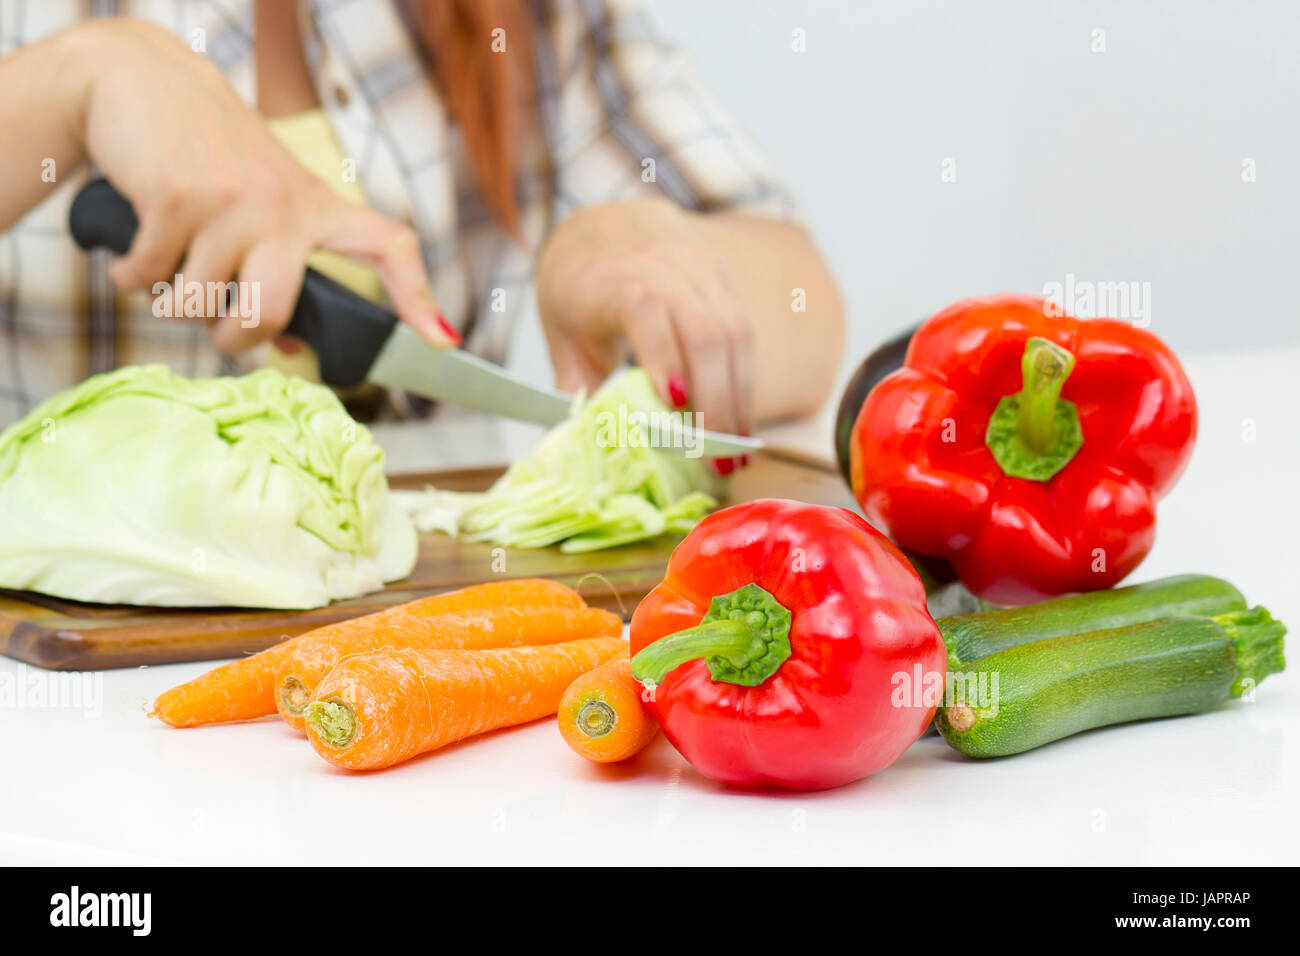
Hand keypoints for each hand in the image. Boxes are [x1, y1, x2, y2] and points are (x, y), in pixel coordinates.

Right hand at [69, 20, 457, 351]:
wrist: (141, 81)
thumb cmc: (209, 158)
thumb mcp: (260, 205)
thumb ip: (279, 270)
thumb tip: (285, 349)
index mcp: (316, 208)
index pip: (389, 247)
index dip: (417, 298)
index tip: (440, 341)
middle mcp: (284, 205)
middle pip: (271, 314)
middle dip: (234, 340)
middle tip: (220, 332)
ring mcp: (232, 200)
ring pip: (197, 305)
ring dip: (172, 302)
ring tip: (171, 263)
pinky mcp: (176, 198)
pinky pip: (149, 278)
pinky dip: (132, 277)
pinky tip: (136, 250)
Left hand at [536, 198, 755, 446]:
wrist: (610, 228)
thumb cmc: (583, 289)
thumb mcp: (563, 334)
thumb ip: (572, 386)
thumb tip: (574, 444)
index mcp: (617, 278)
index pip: (648, 308)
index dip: (663, 354)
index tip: (672, 402)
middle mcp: (667, 267)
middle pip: (706, 330)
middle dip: (715, 400)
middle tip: (717, 459)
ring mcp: (704, 273)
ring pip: (737, 335)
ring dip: (740, 400)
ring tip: (736, 453)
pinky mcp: (727, 284)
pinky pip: (746, 336)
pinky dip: (744, 386)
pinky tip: (741, 425)